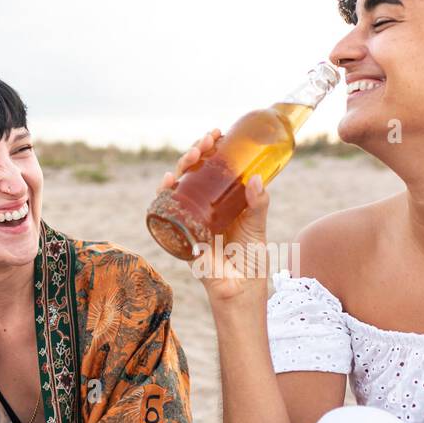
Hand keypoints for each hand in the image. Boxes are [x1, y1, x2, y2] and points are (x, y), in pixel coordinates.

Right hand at [160, 129, 271, 305]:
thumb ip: (258, 204)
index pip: (215, 167)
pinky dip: (165, 192)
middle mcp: (205, 205)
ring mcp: (191, 216)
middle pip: (194, 171)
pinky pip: (167, 209)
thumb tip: (256, 178)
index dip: (213, 149)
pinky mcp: (180, 232)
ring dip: (181, 165)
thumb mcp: (257, 226)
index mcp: (224, 199)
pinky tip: (169, 180)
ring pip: (180, 184)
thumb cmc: (250, 259)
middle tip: (206, 142)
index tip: (218, 133)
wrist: (239, 289)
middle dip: (196, 151)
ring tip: (192, 155)